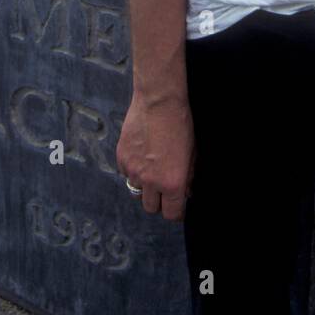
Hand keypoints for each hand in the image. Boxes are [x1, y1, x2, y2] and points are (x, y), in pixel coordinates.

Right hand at [116, 94, 195, 222]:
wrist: (159, 101)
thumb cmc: (180, 124)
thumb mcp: (192, 153)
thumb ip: (188, 176)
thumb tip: (187, 191)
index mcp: (173, 183)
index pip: (171, 214)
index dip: (175, 211)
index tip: (176, 205)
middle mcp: (151, 181)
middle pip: (151, 208)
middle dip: (159, 201)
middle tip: (164, 188)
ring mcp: (133, 170)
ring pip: (136, 191)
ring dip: (144, 185)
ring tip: (152, 167)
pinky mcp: (121, 158)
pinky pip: (125, 173)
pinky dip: (132, 169)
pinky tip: (141, 154)